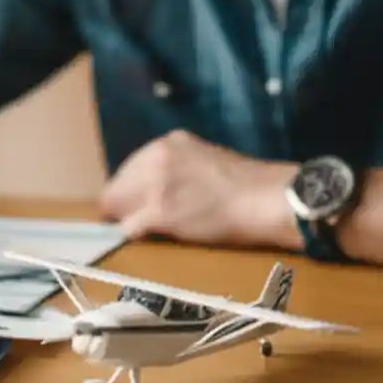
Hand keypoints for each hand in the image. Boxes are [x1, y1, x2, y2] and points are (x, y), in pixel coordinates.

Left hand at [99, 130, 298, 247]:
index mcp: (168, 143)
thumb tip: (156, 186)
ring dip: (128, 220)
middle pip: (118, 185)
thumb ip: (175, 167)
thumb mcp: (203, 159)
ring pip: (118, 206)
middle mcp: (157, 157)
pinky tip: (147, 239)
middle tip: (131, 222)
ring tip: (142, 231)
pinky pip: (130, 227)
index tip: (131, 204)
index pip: (130, 167)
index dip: (128, 189)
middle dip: (122, 205)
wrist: (263, 198)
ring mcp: (156, 183)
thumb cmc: (244, 185)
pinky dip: (135, 235)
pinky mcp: (159, 211)